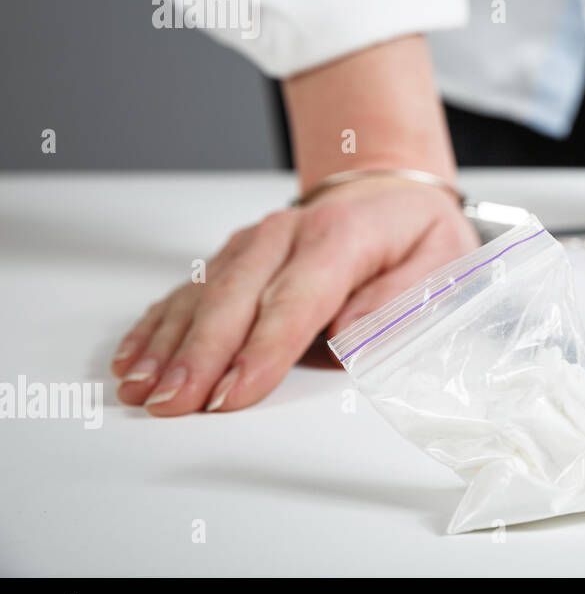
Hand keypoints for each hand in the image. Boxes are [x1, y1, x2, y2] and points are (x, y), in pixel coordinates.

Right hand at [111, 178, 479, 414]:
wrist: (387, 189)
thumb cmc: (414, 232)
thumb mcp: (441, 257)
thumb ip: (401, 297)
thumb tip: (352, 333)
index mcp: (341, 236)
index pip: (297, 298)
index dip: (263, 349)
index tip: (235, 392)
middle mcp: (287, 234)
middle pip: (235, 298)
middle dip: (201, 356)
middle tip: (174, 404)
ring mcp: (253, 244)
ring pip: (201, 296)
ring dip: (168, 345)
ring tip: (142, 389)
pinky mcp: (232, 258)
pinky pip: (187, 292)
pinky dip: (157, 326)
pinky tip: (133, 359)